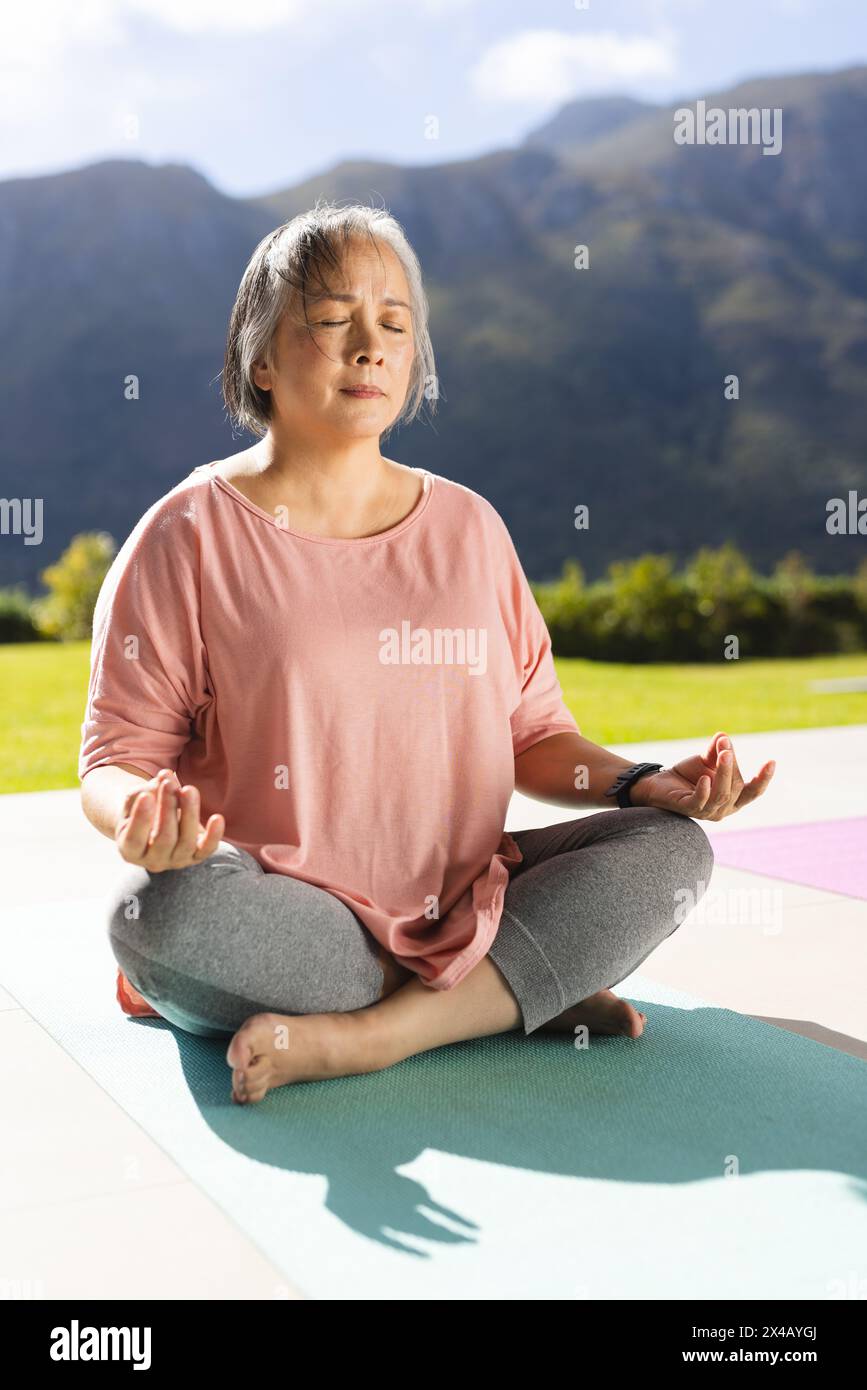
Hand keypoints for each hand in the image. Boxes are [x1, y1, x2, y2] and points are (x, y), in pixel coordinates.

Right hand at [115, 767, 224, 869]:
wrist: (158, 825)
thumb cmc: (144, 810)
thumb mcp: (136, 800)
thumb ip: (146, 789)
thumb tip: (165, 777)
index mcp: (130, 850)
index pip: (134, 838)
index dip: (140, 818)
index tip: (145, 796)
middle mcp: (153, 861)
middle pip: (163, 839)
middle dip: (167, 809)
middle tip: (168, 785)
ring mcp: (177, 860)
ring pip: (186, 842)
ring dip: (189, 813)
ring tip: (188, 789)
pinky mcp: (196, 856)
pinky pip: (207, 849)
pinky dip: (213, 835)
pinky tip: (217, 818)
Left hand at [629, 732, 774, 820]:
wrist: (659, 783)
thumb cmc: (688, 774)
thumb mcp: (705, 760)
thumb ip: (717, 751)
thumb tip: (724, 736)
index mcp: (733, 798)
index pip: (753, 792)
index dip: (763, 779)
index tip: (772, 761)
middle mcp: (723, 809)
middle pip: (736, 788)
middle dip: (732, 765)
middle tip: (726, 746)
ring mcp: (706, 812)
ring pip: (721, 795)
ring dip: (723, 773)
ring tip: (723, 754)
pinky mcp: (688, 809)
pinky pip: (699, 802)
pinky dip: (704, 791)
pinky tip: (705, 778)